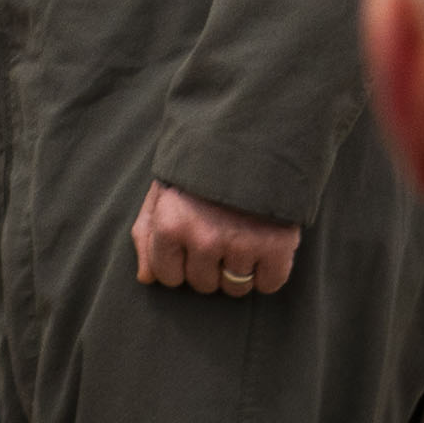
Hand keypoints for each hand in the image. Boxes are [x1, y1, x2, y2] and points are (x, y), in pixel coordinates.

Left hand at [132, 180, 301, 296]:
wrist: (256, 135)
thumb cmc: (202, 165)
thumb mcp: (164, 189)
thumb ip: (148, 232)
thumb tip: (146, 277)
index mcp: (170, 224)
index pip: (167, 277)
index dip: (178, 263)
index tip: (190, 242)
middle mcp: (203, 238)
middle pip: (203, 284)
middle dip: (209, 265)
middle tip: (220, 232)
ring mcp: (241, 244)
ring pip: (236, 287)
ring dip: (239, 269)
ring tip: (242, 235)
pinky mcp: (277, 246)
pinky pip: (269, 284)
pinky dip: (269, 272)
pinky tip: (265, 246)